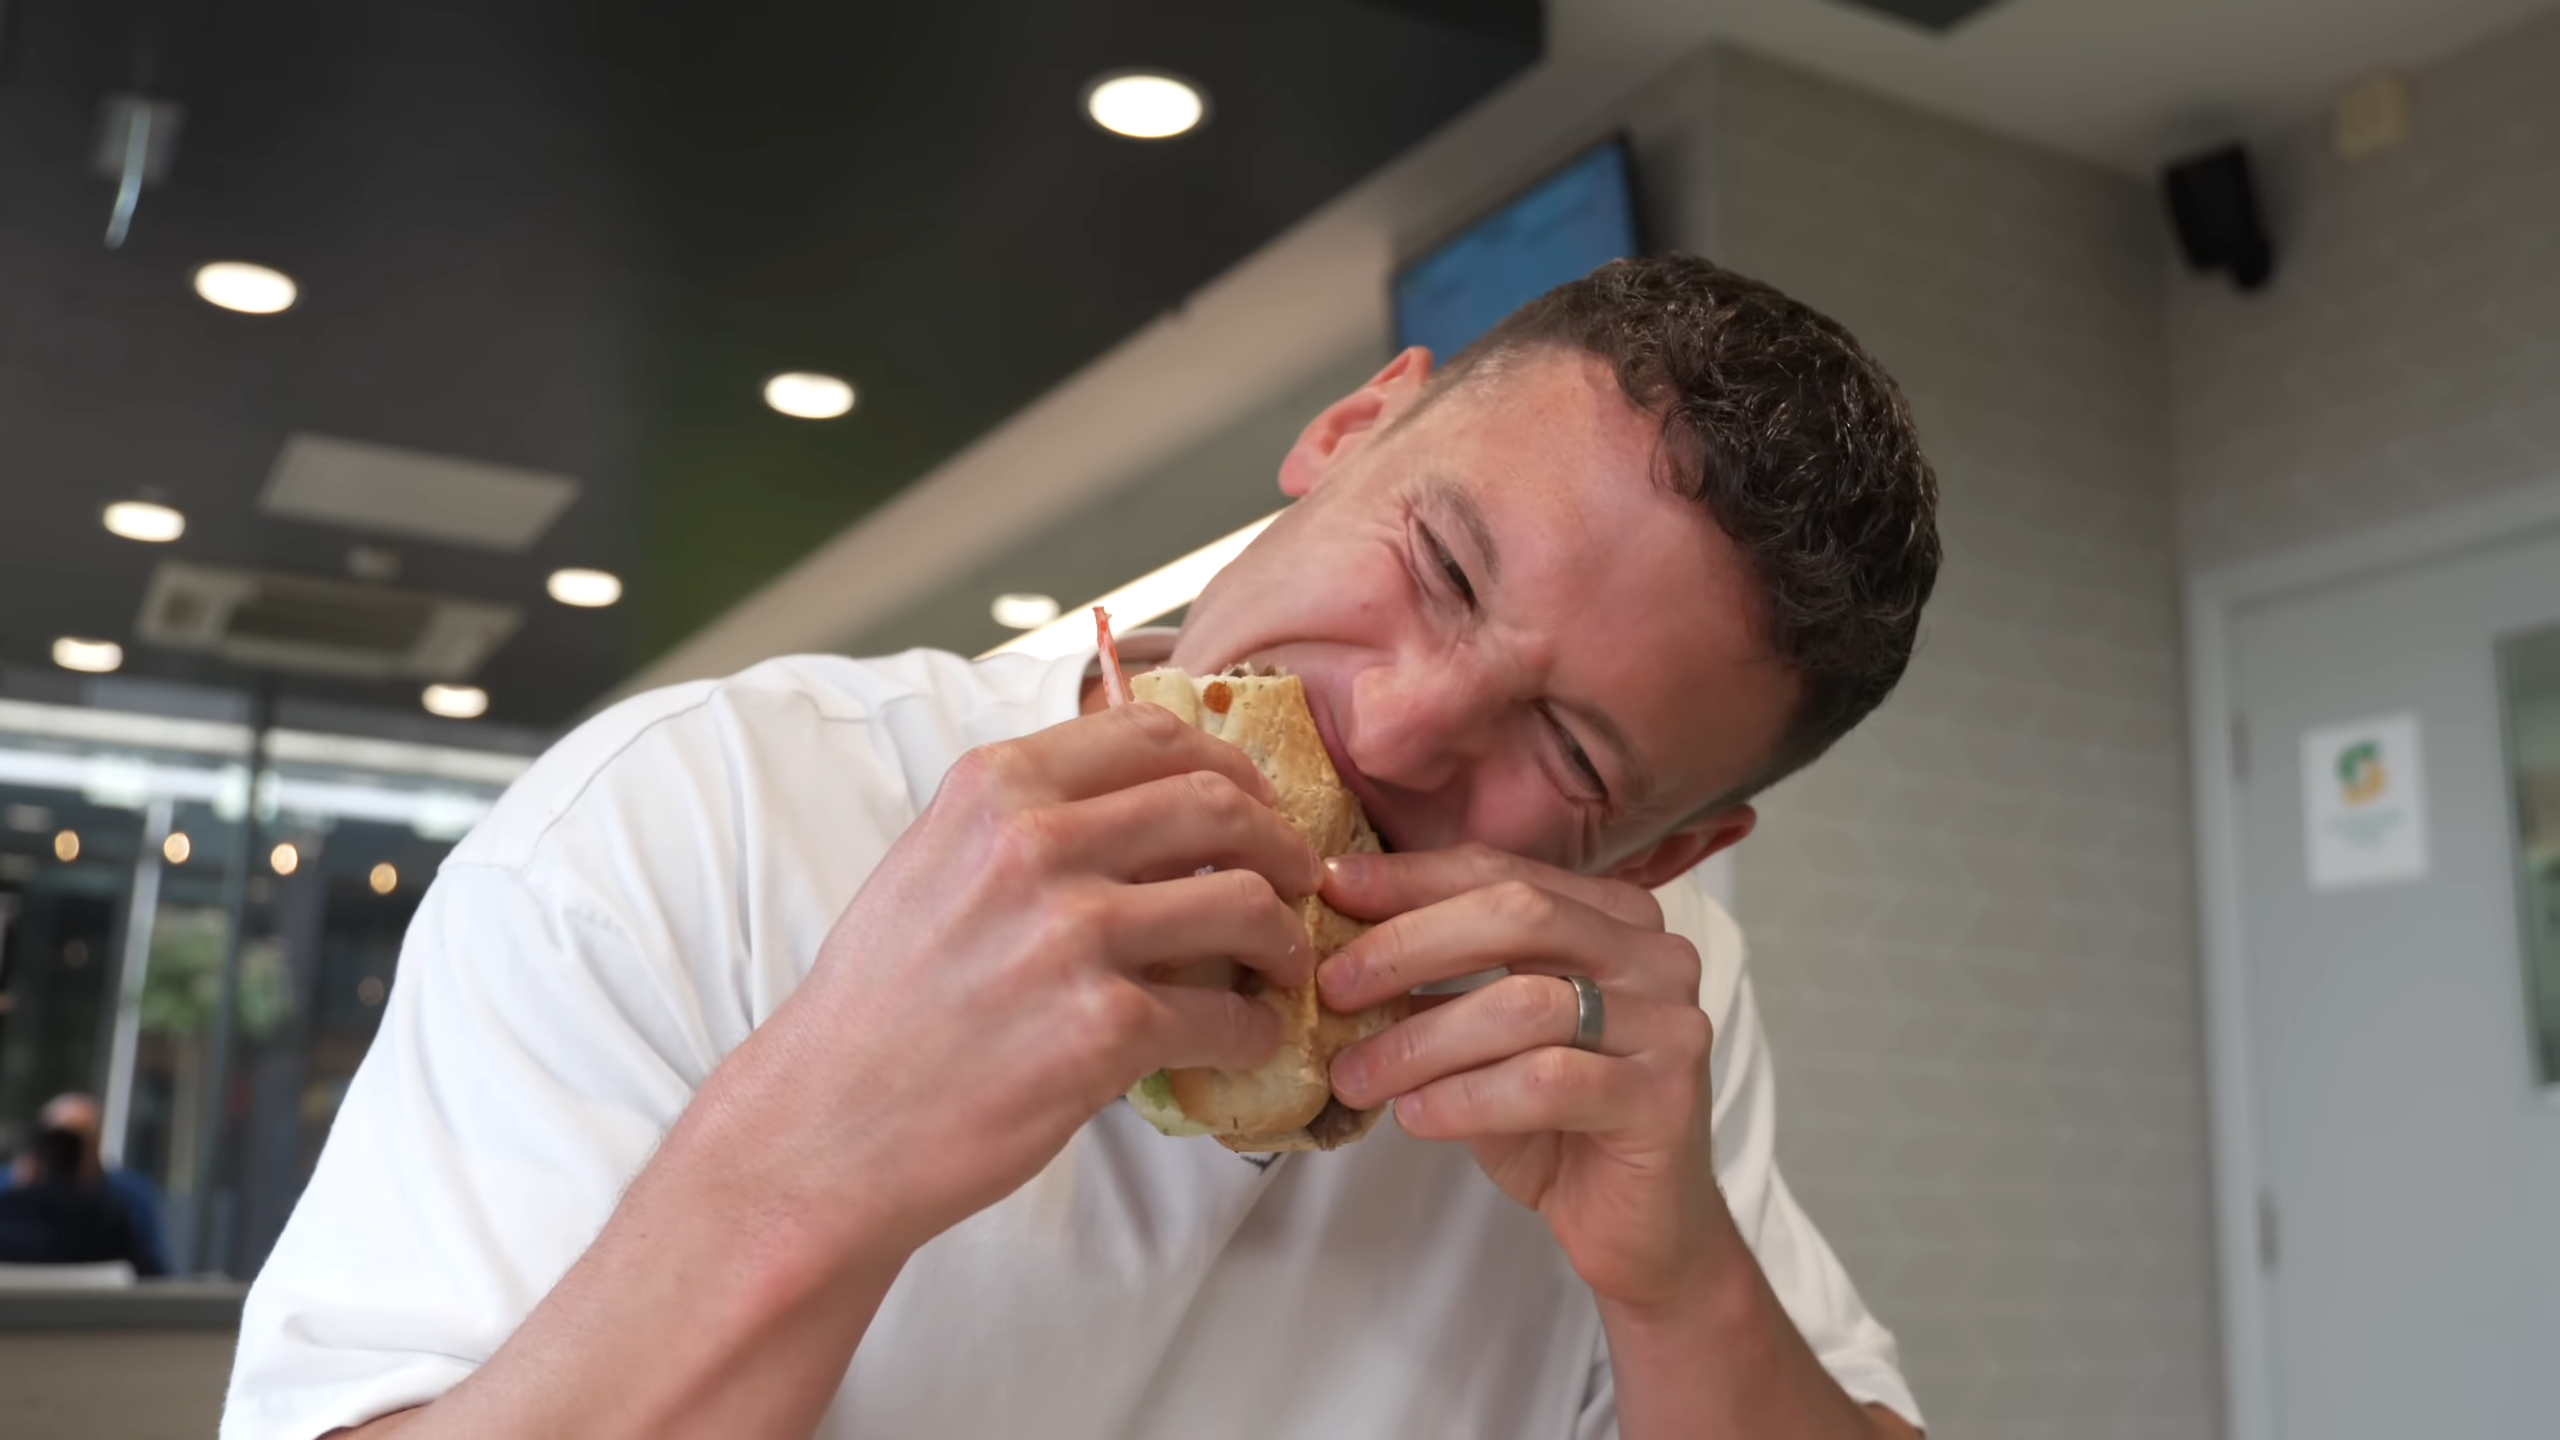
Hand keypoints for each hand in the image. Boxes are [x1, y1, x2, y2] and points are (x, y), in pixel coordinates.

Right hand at [771, 701, 1320, 1249]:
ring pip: (1244, 902)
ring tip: (1283, 963)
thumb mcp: (937, 863)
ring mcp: (1071, 934)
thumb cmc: (882, 1004)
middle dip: (1280, 841)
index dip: (1228, 763)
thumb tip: (1152, 806)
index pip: (1150, 733)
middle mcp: (1034, 843)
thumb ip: (1033, 819)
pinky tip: (1245, 1036)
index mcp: (995, 787)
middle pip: (1218, 804)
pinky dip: (1254, 1027)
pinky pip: (1225, 1012)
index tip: (1254, 800)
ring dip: (1285, 936)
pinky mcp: (1102, 1028)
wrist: (827, 1126)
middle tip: (1299, 876)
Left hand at [1317, 846, 1723, 1311]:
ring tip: (1356, 1076)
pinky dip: (1466, 1097)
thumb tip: (1338, 944)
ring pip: (1525, 1004)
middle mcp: (1654, 954)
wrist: (1639, 1228)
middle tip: (1334, 988)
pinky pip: (1548, 1082)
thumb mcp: (1487, 1038)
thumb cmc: (1557, 1123)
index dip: (1410, 879)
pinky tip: (1415, 1117)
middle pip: (1519, 915)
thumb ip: (1440, 983)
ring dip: (1422, 1040)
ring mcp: (1669, 1022)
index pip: (1500, 873)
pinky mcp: (1664, 1098)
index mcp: (1613, 915)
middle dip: (1410, 945)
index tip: (1329, 889)